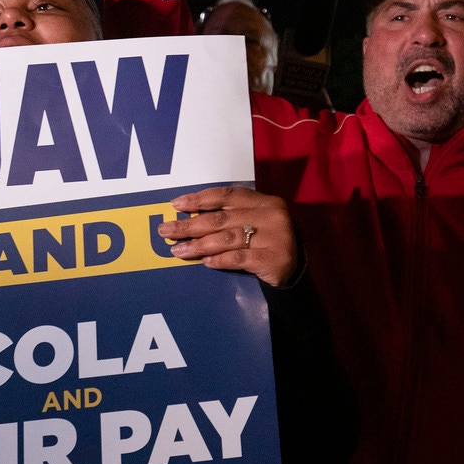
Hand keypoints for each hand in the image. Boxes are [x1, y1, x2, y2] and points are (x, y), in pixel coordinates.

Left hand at [158, 186, 299, 287]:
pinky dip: (220, 260)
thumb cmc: (267, 242)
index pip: (226, 195)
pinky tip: (206, 262)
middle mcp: (270, 214)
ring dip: (199, 246)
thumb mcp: (254, 222)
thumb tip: (189, 219)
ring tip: (178, 251)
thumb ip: (230, 218)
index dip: (199, 199)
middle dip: (190, 225)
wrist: (296, 269)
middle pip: (221, 218)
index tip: (176, 204)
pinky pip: (239, 258)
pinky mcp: (274, 258)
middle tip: (166, 231)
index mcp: (263, 200)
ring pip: (227, 239)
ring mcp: (274, 236)